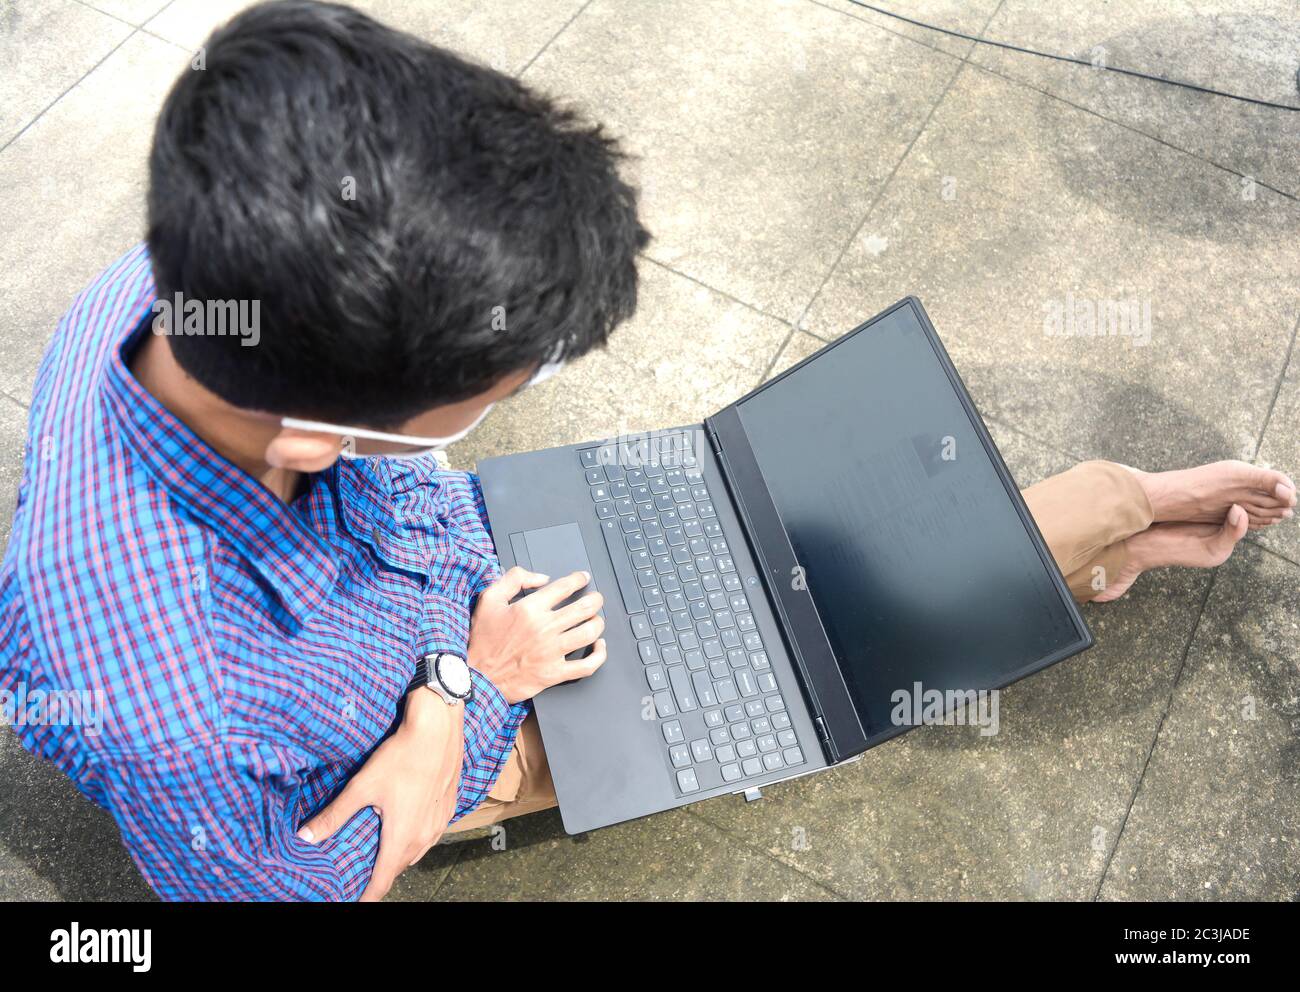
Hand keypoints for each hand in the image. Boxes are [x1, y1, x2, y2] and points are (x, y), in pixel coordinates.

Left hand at [298, 689, 463, 900]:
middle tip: (362, 871)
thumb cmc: (400, 757)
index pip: (382, 881)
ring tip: (381, 850)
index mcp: (401, 837)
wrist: (438, 730)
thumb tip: (303, 838)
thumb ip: (334, 816)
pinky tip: (407, 823)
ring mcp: (439, 823)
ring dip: (399, 855)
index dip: (366, 896)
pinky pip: (430, 835)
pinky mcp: (448, 808)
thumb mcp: (362, 786)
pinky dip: (416, 838)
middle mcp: (424, 837)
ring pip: (417, 852)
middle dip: (381, 873)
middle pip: (399, 867)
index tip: (354, 900)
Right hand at [468, 566, 607, 703]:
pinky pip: (586, 666)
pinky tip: (600, 646)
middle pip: (584, 608)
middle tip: (596, 598)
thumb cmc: (481, 640)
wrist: (475, 677)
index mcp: (530, 608)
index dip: (579, 579)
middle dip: (596, 599)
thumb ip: (514, 579)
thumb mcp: (489, 599)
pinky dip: (599, 655)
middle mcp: (544, 628)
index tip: (583, 578)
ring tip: (596, 619)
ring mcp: (551, 652)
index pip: (564, 587)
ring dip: (598, 622)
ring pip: (590, 632)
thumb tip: (541, 578)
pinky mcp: (554, 673)